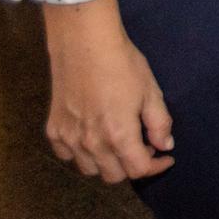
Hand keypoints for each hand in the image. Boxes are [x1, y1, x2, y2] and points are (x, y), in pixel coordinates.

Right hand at [42, 0, 174, 183]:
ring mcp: (68, 137)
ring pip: (89, 169)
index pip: (138, 171)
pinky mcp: (53, 129)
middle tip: (143, 145)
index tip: (165, 157)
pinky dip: (81, 153)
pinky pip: (67, 155)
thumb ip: (160, 124)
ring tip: (118, 142)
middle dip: (132, 166)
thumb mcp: (151, 92)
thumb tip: (164, 146)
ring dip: (107, 163)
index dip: (156, 167)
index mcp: (119, 135)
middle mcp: (91, 143)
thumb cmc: (122, 64)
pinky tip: (92, 136)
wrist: (84, 42)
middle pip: (114, 176)